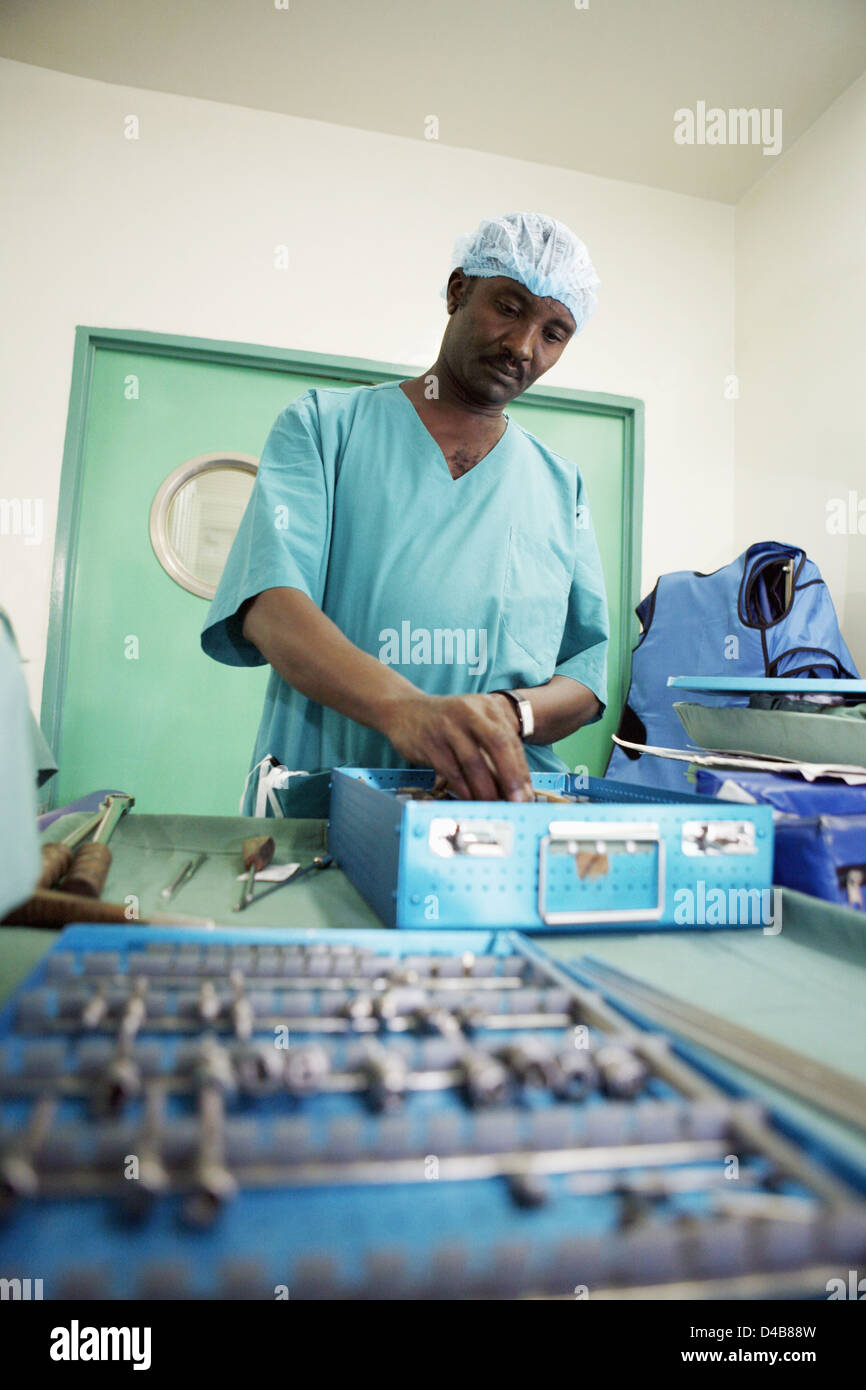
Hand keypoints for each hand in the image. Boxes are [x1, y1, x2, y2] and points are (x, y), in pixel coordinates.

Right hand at [379, 692, 532, 800]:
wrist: (404, 710)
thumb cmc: (446, 721)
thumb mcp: (473, 721)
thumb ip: (494, 745)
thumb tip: (515, 784)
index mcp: (486, 706)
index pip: (510, 740)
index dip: (521, 768)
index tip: (527, 793)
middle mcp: (468, 712)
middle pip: (497, 744)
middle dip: (511, 776)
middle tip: (518, 801)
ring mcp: (447, 727)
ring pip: (473, 761)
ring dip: (486, 789)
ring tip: (494, 805)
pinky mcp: (429, 742)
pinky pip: (450, 771)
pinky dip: (463, 789)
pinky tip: (470, 800)